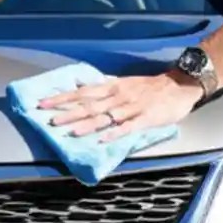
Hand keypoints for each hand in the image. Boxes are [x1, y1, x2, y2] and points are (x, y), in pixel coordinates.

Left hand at [37, 71, 203, 142]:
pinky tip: (104, 139)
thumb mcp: (123, 83)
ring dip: (88, 124)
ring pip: (105, 116)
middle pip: (89, 104)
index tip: (43, 103)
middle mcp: (117, 96)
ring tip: (72, 132)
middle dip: (68, 112)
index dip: (62, 98)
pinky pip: (128, 127)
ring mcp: (131, 107)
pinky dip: (115, 133)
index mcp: (111, 87)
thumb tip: (82, 91)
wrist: (179, 85)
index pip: (81, 92)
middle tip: (49, 120)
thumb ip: (104, 89)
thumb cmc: (149, 86)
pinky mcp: (145, 118)